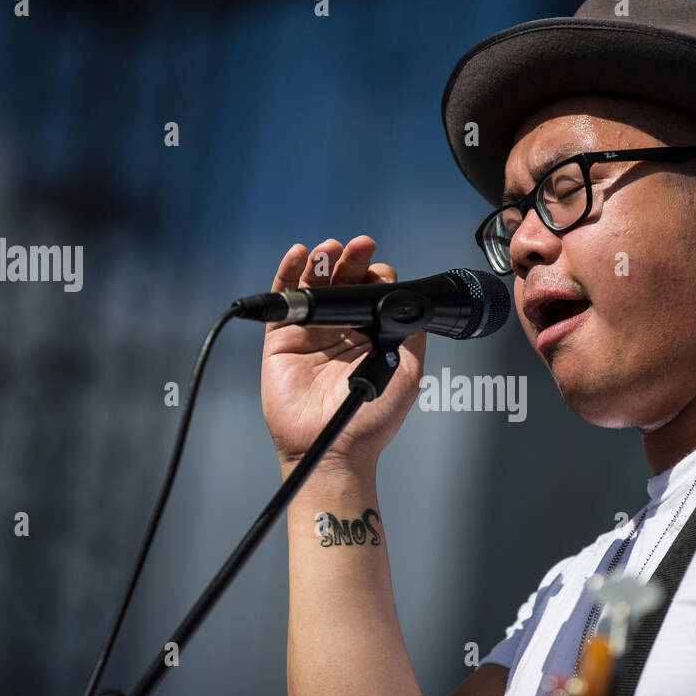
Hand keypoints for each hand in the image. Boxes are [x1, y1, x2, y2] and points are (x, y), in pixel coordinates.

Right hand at [260, 236, 425, 473]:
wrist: (334, 448)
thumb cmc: (371, 419)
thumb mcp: (409, 370)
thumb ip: (412, 334)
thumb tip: (413, 301)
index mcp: (370, 335)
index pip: (372, 290)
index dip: (375, 274)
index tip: (379, 268)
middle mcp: (341, 329)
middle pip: (344, 281)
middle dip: (351, 260)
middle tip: (359, 246)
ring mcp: (311, 333)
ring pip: (314, 285)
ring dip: (322, 261)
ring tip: (330, 249)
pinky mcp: (282, 340)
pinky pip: (283, 301)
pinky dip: (287, 274)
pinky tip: (299, 255)